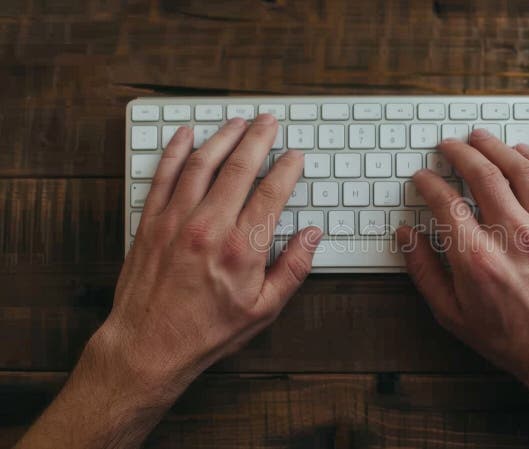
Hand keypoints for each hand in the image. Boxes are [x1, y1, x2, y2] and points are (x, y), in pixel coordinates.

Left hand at [93, 114, 320, 398]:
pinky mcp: (151, 222)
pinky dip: (176, 150)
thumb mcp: (264, 309)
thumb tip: (311, 236)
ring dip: (222, 137)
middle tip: (268, 122)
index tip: (294, 156)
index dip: (287, 168)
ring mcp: (176, 220)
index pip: (272, 192)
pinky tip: (186, 135)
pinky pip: (165, 174)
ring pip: (203, 162)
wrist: (149, 346)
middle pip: (239, 167)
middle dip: (258, 138)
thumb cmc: (206, 331)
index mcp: (242, 248)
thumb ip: (293, 269)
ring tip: (237, 122)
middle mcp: (209, 226)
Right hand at [396, 129, 528, 410]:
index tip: (422, 178)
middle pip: (482, 174)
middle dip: (459, 152)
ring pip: (520, 169)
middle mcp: (513, 236)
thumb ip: (424, 271)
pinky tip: (525, 154)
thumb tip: (406, 235)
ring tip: (480, 138)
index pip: (445, 201)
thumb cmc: (509, 337)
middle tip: (448, 145)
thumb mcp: (452, 315)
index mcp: (477, 259)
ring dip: (496, 147)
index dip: (428, 183)